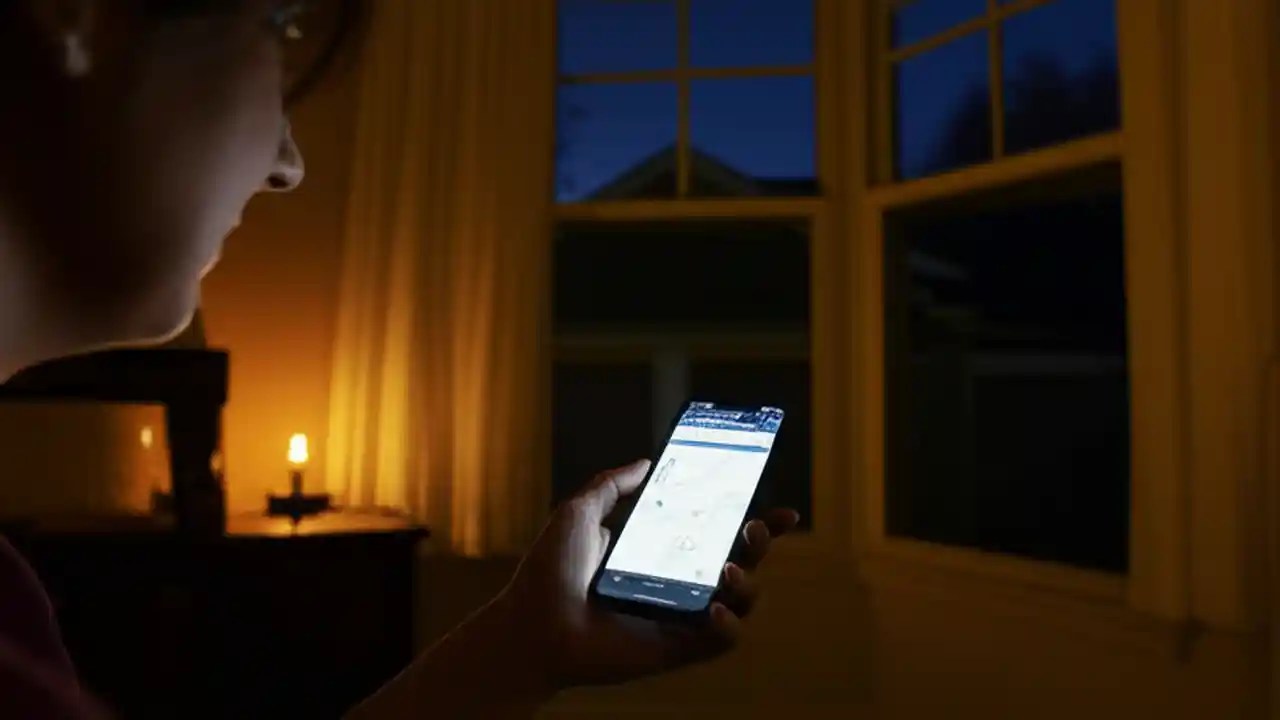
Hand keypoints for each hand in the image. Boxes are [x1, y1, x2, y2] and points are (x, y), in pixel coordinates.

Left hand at [498, 459, 799, 689]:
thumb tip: (645, 463)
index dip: (757, 522)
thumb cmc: (549, 572)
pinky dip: (730, 625)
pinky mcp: (677, 648)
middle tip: (754, 528)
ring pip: (741, 601)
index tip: (782, 510)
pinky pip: (722, 641)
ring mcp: (681, 616)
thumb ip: (611, 484)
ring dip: (748, 582)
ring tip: (727, 568)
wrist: (530, 623)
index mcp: (662, 550)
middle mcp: (678, 582)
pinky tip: (714, 607)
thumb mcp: (580, 512)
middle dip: (761, 543)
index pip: (719, 533)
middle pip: (742, 562)